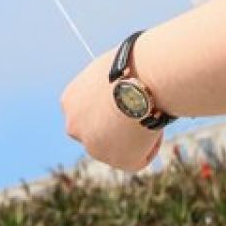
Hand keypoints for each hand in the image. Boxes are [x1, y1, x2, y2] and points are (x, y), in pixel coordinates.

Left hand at [61, 49, 163, 171]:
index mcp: (70, 101)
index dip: (107, 108)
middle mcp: (75, 126)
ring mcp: (94, 147)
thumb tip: (122, 89)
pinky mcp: (119, 161)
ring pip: (117, 148)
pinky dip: (150, 146)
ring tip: (150, 116)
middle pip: (96, 133)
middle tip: (139, 115)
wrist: (141, 79)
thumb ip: (108, 86)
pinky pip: (139, 158)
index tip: (125, 101)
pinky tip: (156, 126)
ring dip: (133, 137)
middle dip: (114, 128)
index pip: (87, 111)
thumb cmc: (131, 64)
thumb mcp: (110, 70)